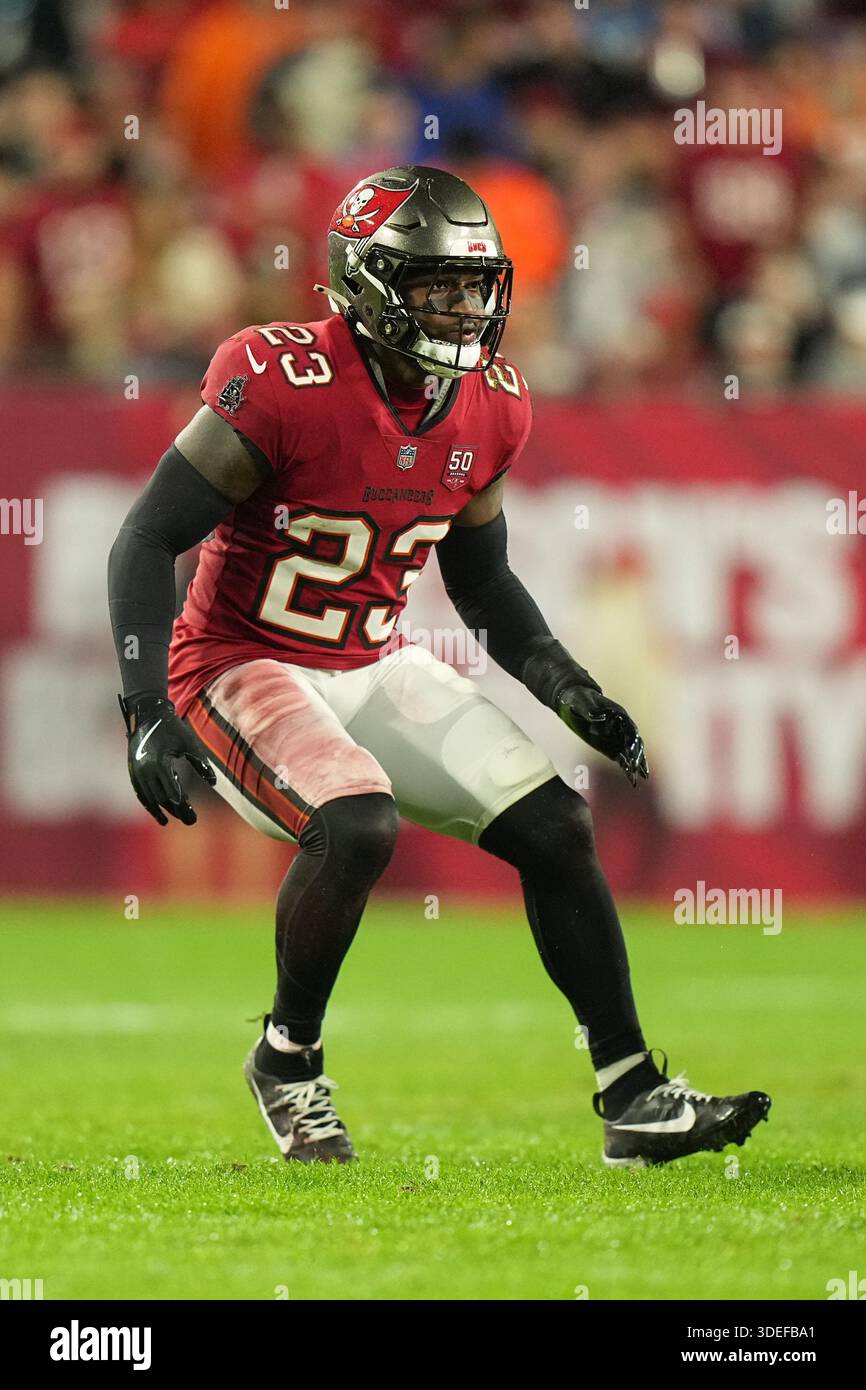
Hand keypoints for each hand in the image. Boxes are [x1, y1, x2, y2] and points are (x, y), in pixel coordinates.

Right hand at [118, 692, 215, 824]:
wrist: (148, 715)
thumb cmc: (172, 728)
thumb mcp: (190, 743)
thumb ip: (201, 763)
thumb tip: (214, 783)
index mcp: (160, 763)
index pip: (173, 793)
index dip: (184, 807)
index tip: (194, 817)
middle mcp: (146, 770)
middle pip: (162, 798)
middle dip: (176, 811)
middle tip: (191, 821)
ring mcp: (137, 772)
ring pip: (150, 798)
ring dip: (162, 810)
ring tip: (174, 820)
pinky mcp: (133, 771)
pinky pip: (141, 793)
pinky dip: (149, 805)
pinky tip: (158, 814)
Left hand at [556, 681, 649, 787]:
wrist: (576, 700)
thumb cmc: (580, 699)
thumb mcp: (581, 702)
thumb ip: (589, 711)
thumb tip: (596, 718)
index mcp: (619, 715)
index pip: (630, 729)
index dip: (632, 740)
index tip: (630, 750)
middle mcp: (622, 727)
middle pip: (634, 743)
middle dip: (636, 755)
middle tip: (636, 768)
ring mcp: (618, 738)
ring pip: (632, 753)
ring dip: (638, 764)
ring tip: (644, 777)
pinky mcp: (612, 747)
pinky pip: (622, 759)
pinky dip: (628, 769)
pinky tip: (633, 780)